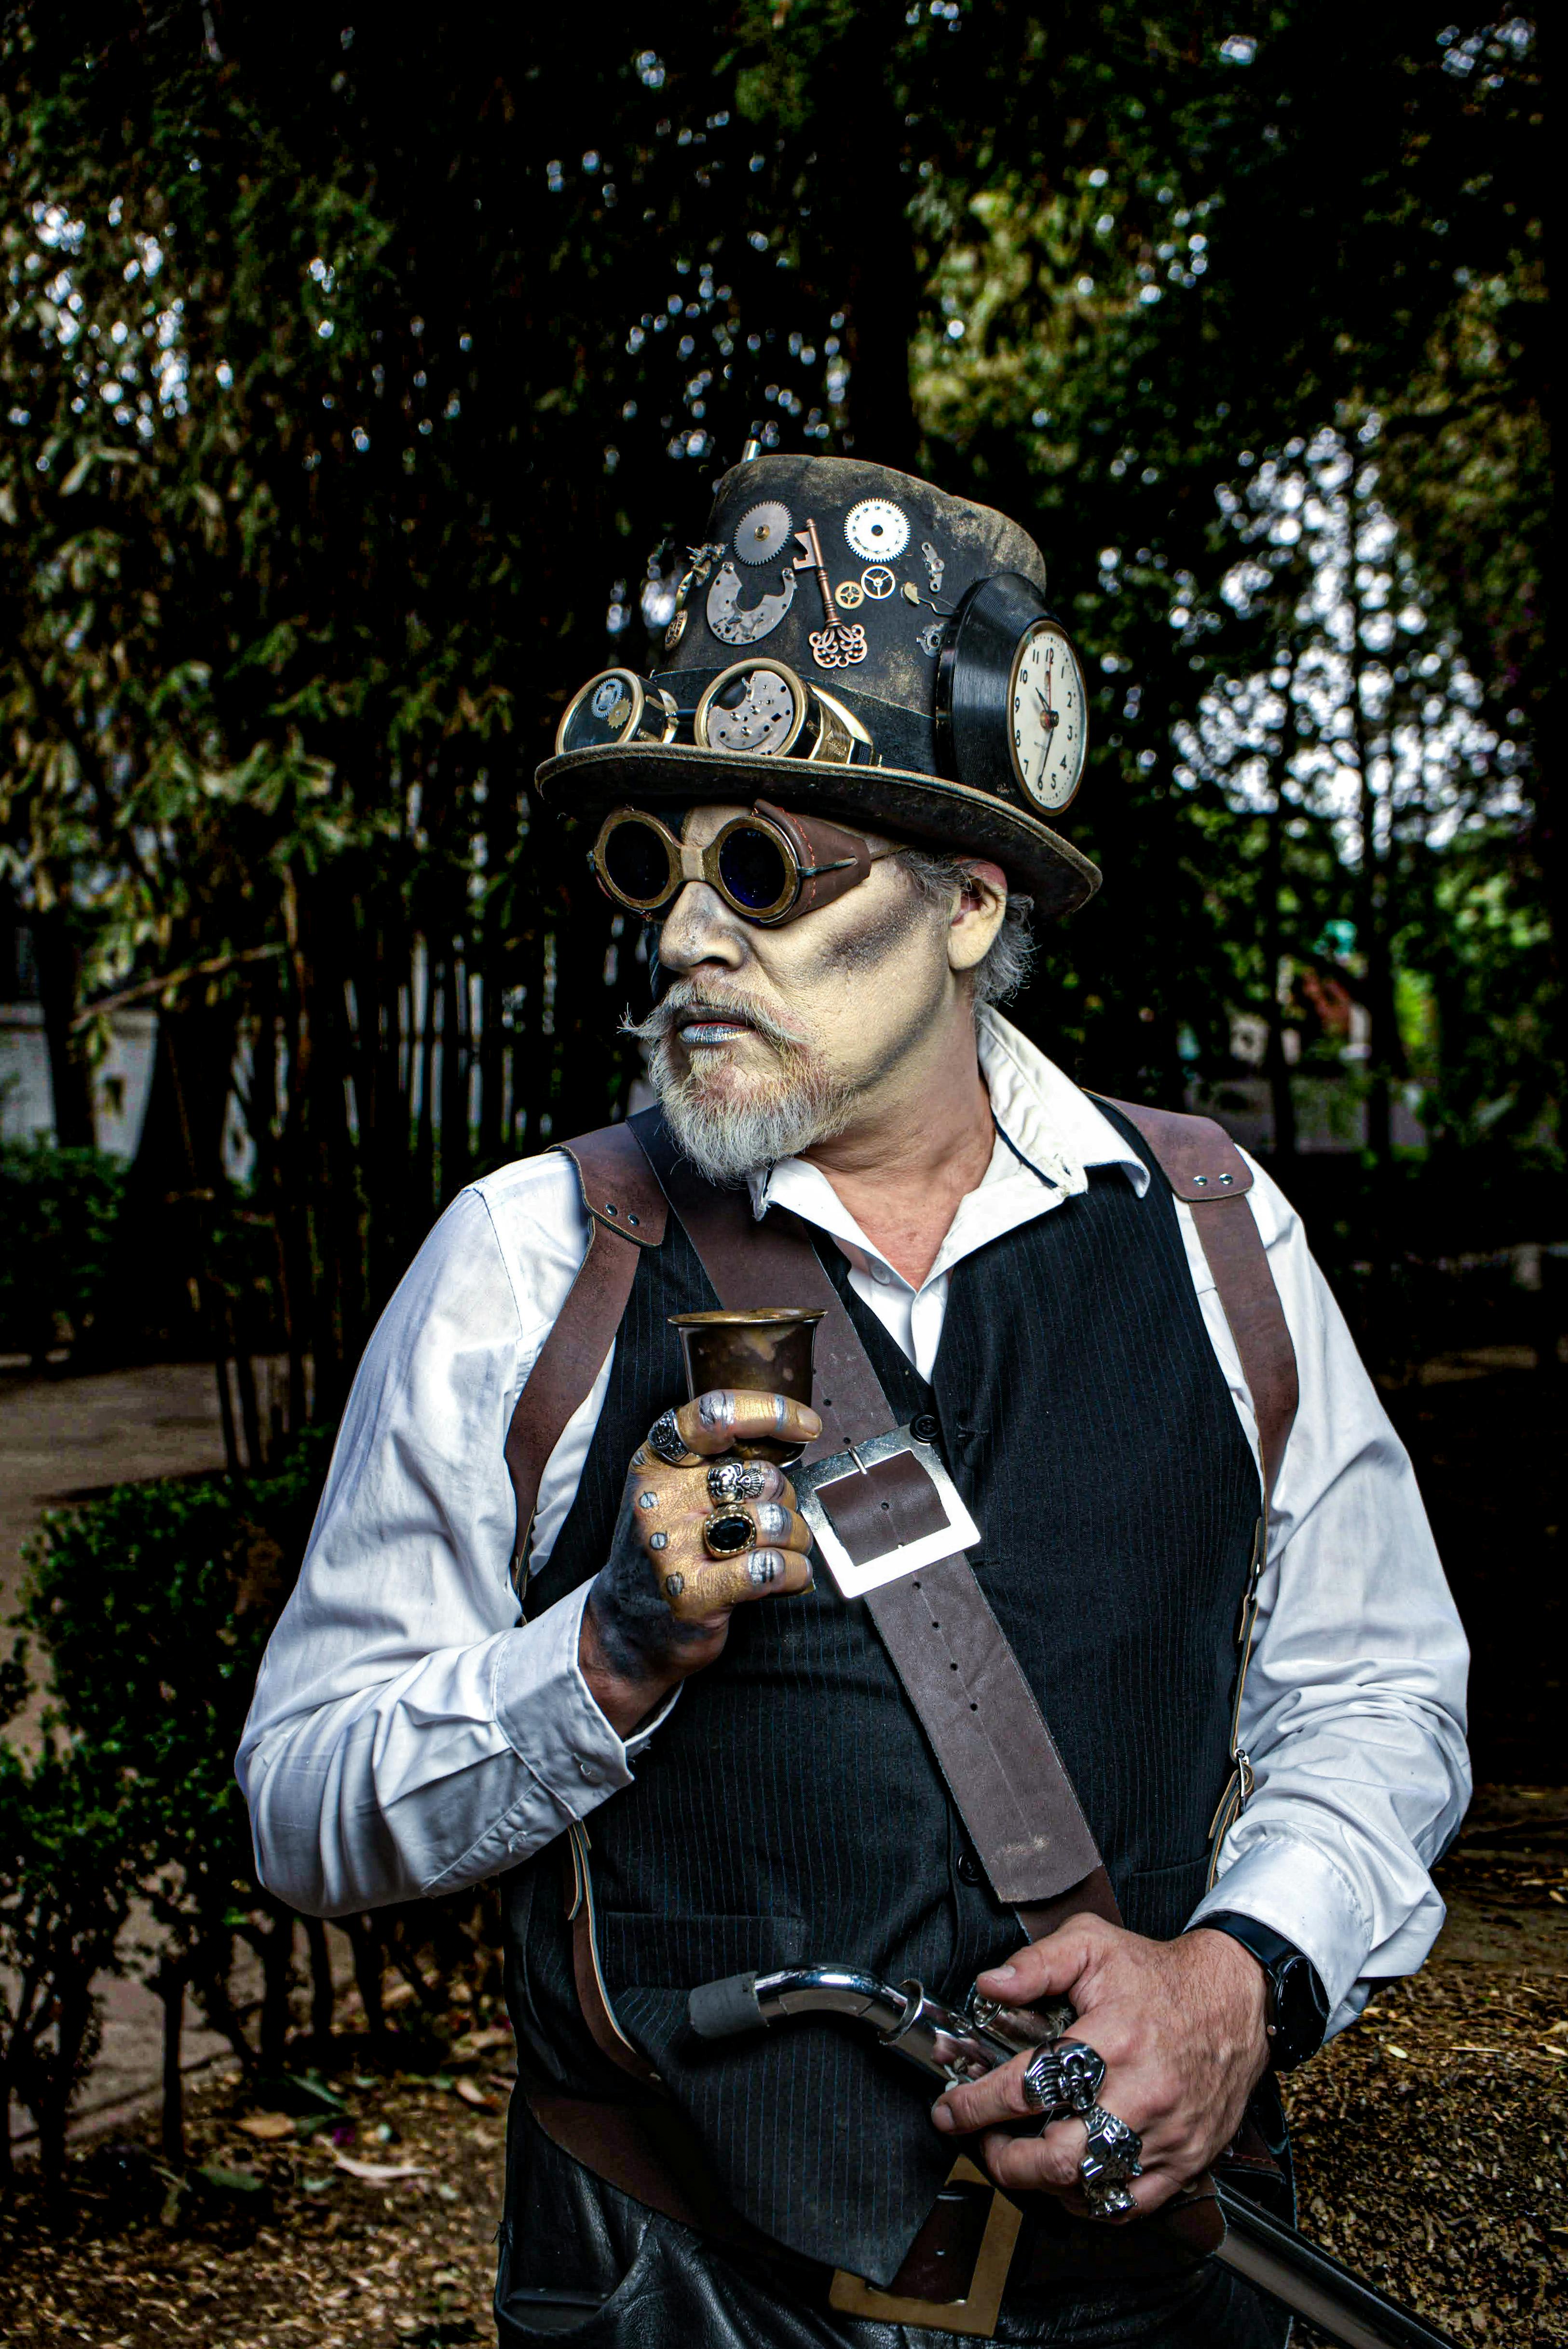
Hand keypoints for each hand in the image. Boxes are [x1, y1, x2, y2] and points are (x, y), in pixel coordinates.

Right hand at [580, 1388, 819, 1736]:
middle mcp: (659, 1499)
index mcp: (656, 1461)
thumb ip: (720, 1460)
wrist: (626, 1630)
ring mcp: (673, 1548)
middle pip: (761, 1476)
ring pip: (773, 1520)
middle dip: (786, 1499)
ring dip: (795, 1538)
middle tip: (777, 1520)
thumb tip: (790, 1436)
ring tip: (783, 1551)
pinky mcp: (694, 1595)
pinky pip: (772, 1568)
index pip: (716, 1415)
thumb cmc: (669, 1550)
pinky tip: (788, 1578)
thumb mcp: (676, 1491)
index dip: (771, 1413)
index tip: (807, 1427)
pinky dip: (795, 1572)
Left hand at [930, 1919, 1268, 2216]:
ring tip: (1020, 2157)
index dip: (978, 2105)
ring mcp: (1166, 2133)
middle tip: (984, 2142)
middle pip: (1058, 2156)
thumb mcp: (1094, 1945)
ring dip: (1041, 2183)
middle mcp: (1141, 2092)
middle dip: (1004, 2160)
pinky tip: (1069, 2178)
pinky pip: (1128, 2205)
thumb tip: (989, 1985)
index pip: (1030, 2084)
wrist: (1237, 2000)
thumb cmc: (1160, 1976)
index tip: (950, 2110)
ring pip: (1090, 2187)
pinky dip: (1089, 2201)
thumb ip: (1037, 1964)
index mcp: (1114, 2038)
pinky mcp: (1185, 2159)